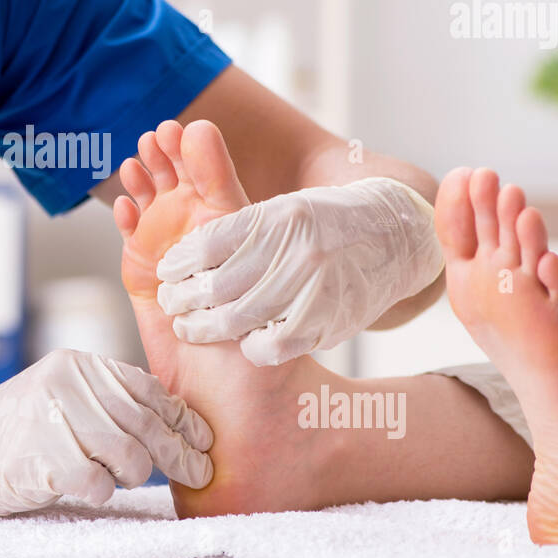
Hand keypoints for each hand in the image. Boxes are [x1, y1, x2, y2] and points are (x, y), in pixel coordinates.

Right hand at [0, 348, 214, 522]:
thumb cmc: (13, 432)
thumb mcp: (62, 399)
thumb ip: (108, 403)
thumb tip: (177, 427)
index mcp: (78, 364)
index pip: (148, 389)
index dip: (182, 419)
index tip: (205, 442)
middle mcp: (68, 382)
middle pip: (145, 424)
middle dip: (179, 454)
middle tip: (198, 472)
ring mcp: (53, 417)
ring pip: (129, 456)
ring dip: (133, 476)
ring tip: (114, 478)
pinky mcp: (41, 457)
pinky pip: (97, 483)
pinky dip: (99, 492)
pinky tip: (85, 488)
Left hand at [155, 177, 444, 365]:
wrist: (392, 236)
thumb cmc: (324, 222)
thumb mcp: (284, 210)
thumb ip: (242, 229)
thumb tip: (185, 253)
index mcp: (279, 216)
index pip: (209, 244)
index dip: (179, 263)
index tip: (164, 273)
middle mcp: (296, 251)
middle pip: (217, 286)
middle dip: (183, 300)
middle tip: (169, 305)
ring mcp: (315, 288)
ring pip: (239, 319)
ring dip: (205, 328)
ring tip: (188, 328)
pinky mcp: (329, 320)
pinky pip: (275, 345)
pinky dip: (251, 347)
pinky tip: (240, 343)